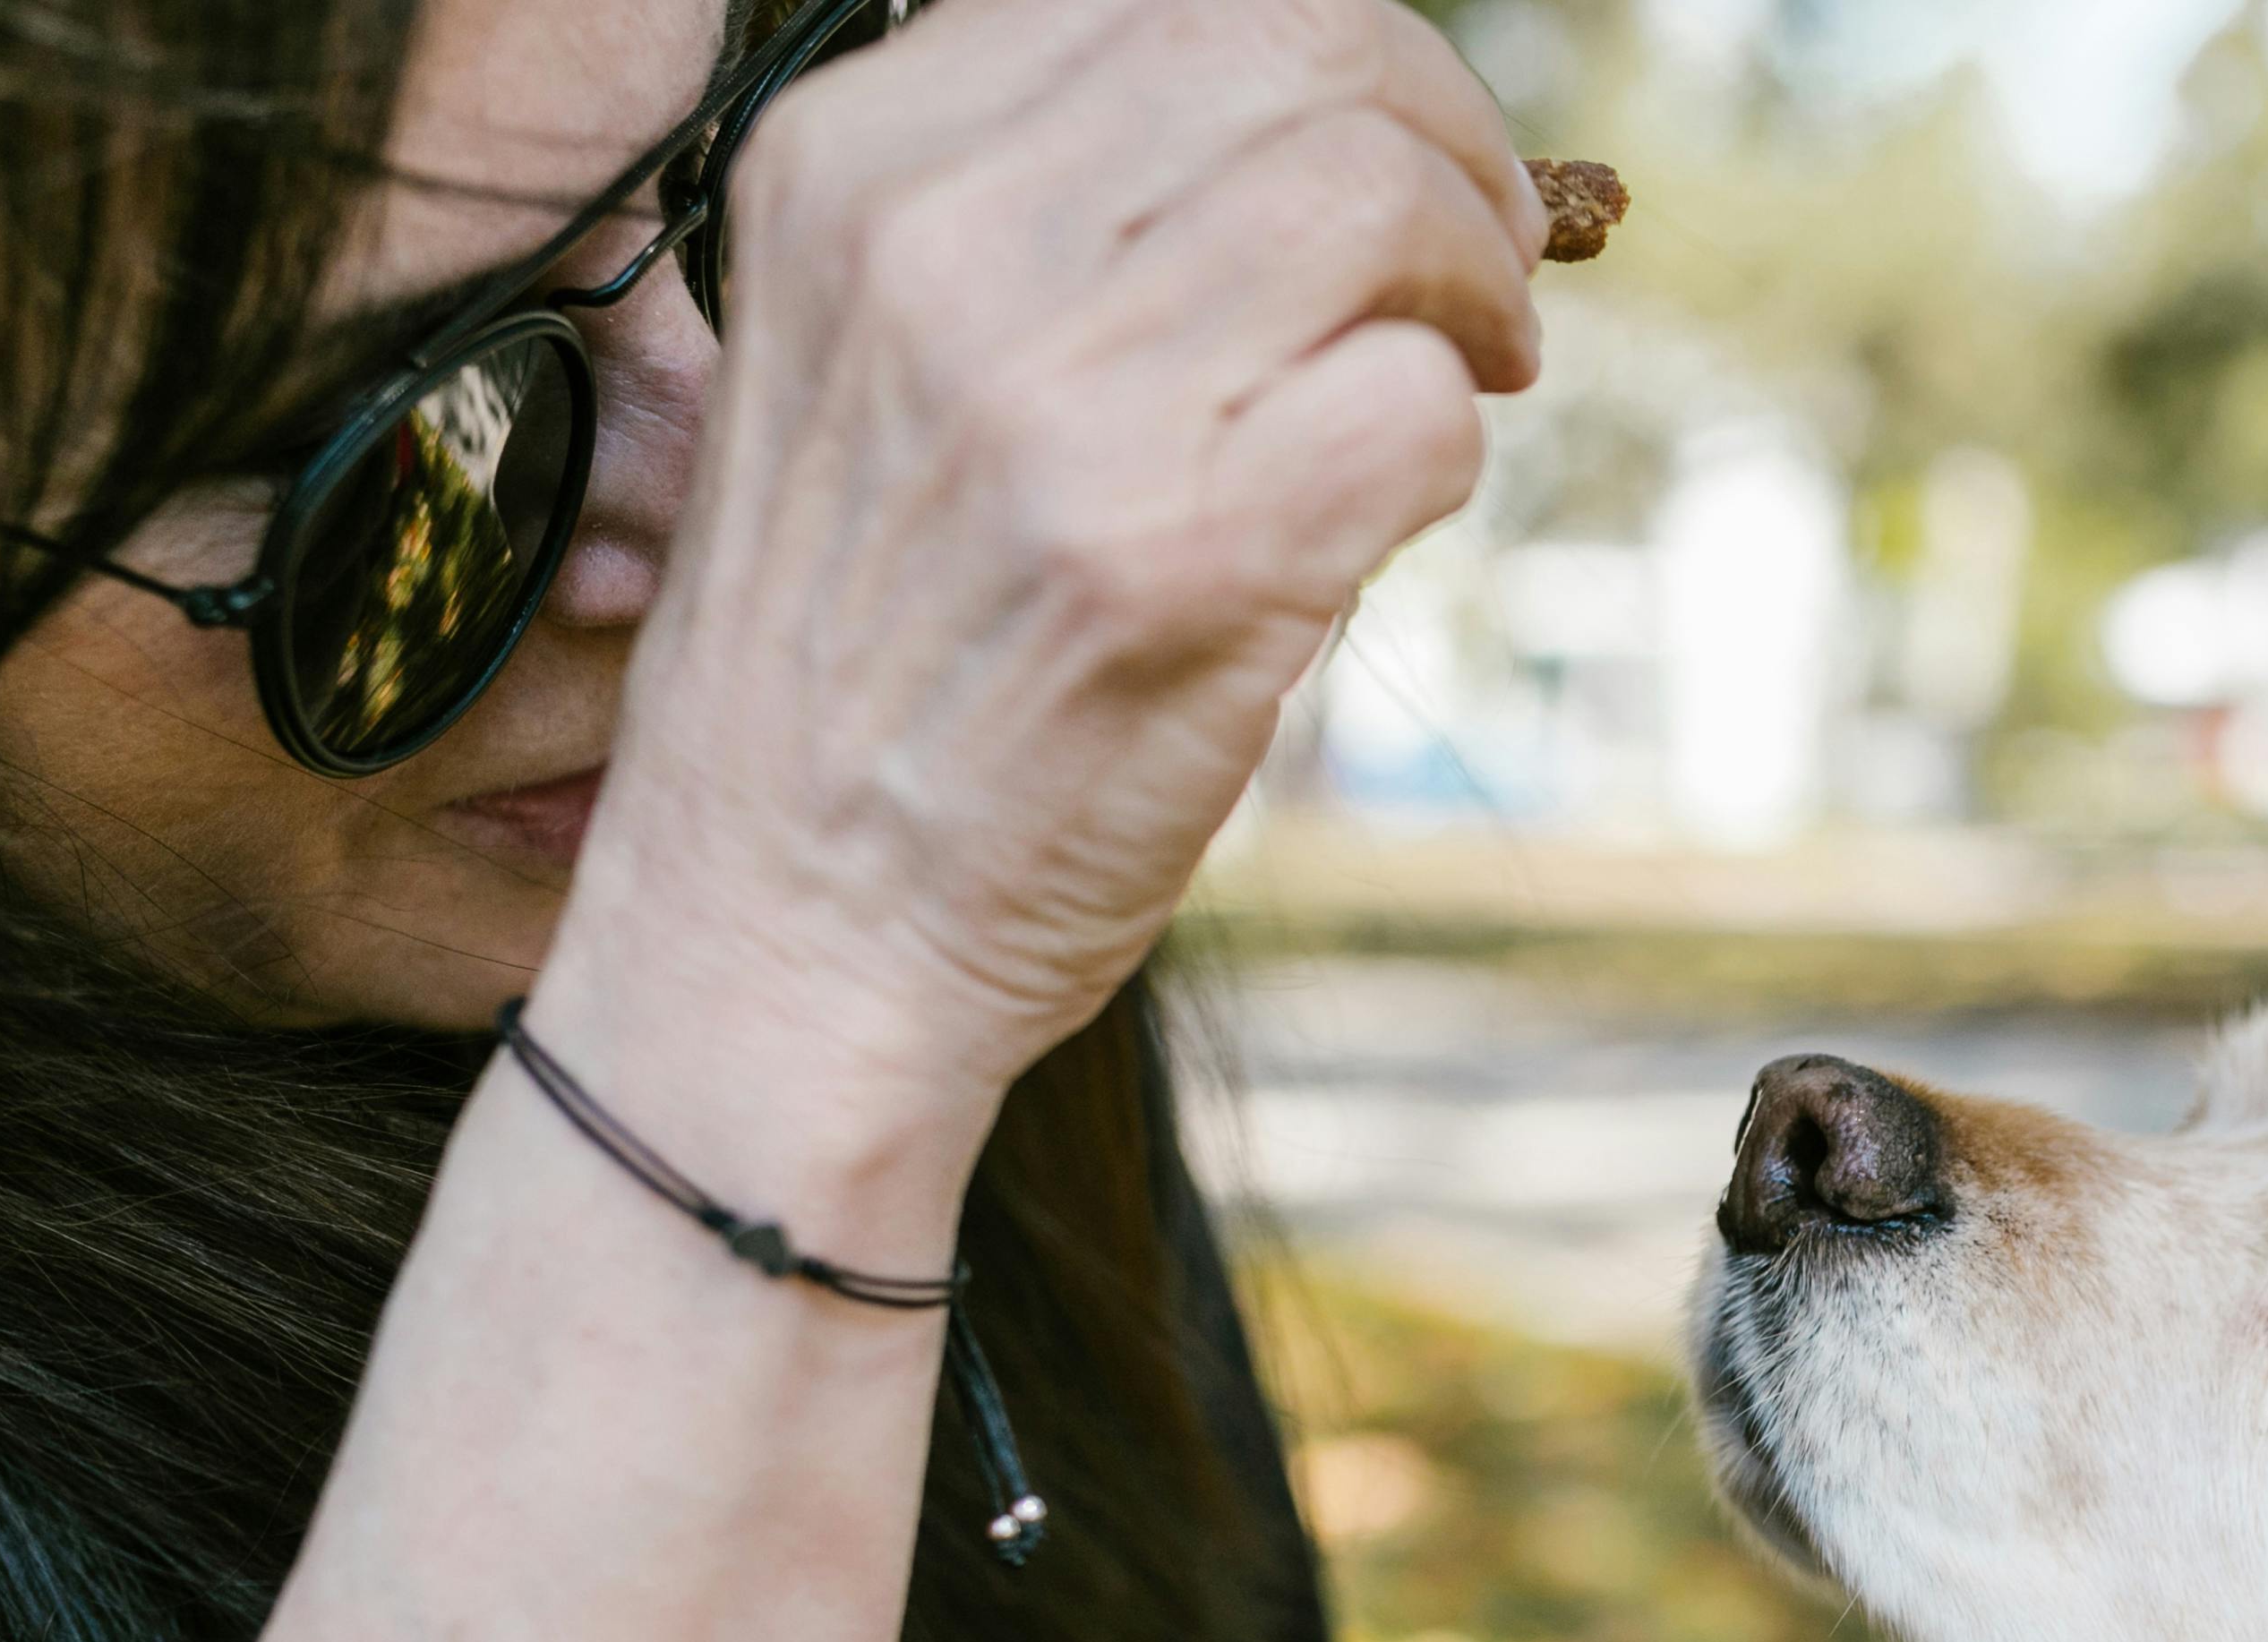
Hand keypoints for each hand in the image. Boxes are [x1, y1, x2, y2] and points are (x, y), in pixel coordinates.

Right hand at [568, 0, 1541, 1129]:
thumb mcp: (871, 354)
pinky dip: (1450, 448)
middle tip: (1488, 263)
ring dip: (1479, 282)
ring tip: (1473, 364)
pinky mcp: (1182, 565)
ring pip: (1379, 200)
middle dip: (1449, 143)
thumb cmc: (862, 657)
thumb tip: (1308, 121)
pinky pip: (1417, 409)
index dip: (1340, 58)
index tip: (1397, 163)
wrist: (779, 928)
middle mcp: (944, 250)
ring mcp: (1062, 408)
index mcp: (855, 161)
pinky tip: (1394, 506)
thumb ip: (1038, 213)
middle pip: (1304, 51)